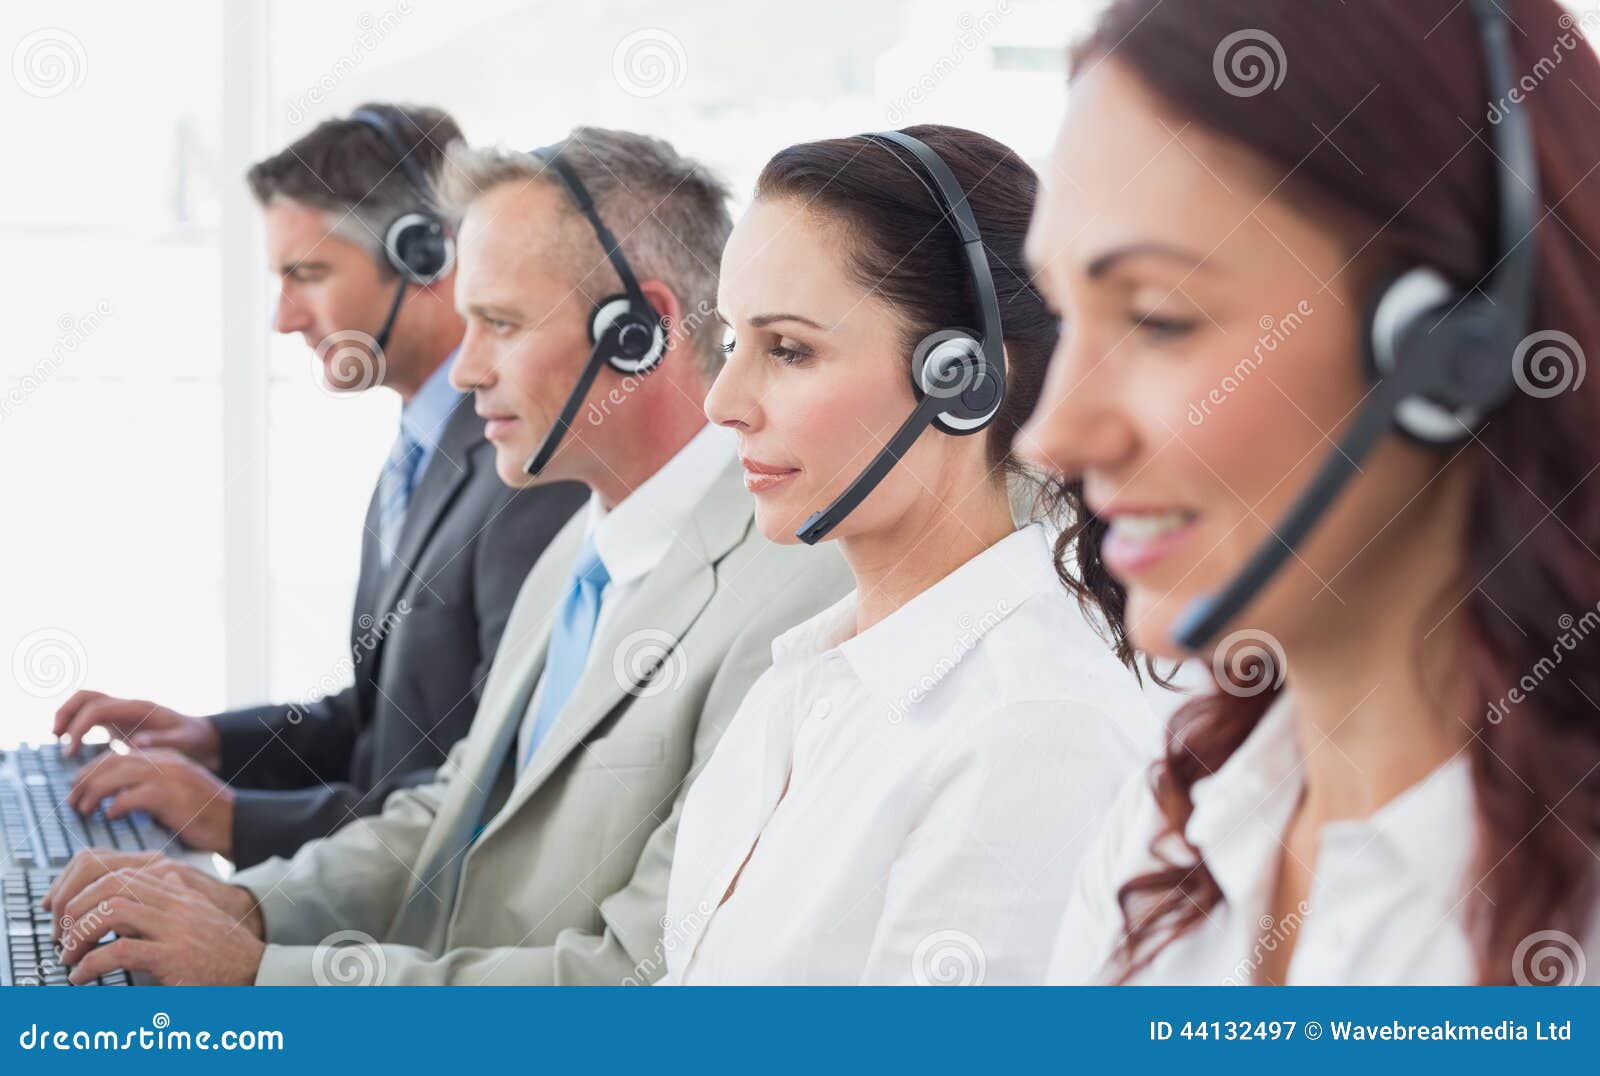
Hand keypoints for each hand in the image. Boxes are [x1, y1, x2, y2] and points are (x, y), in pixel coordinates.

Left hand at [43, 851, 264, 985]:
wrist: (256, 970)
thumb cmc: (224, 947)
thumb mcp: (199, 913)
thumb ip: (175, 895)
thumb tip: (157, 880)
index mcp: (175, 890)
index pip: (118, 872)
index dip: (82, 891)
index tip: (68, 915)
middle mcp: (174, 902)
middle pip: (110, 885)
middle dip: (75, 909)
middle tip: (63, 935)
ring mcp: (175, 927)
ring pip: (111, 912)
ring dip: (79, 935)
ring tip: (69, 956)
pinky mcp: (173, 956)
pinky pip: (118, 952)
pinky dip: (90, 964)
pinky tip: (82, 977)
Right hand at [53, 690, 221, 768]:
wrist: (200, 736)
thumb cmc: (192, 739)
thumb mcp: (182, 743)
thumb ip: (160, 742)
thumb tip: (136, 742)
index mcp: (139, 708)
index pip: (98, 708)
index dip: (80, 726)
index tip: (72, 750)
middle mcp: (127, 705)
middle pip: (87, 696)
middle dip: (66, 712)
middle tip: (57, 738)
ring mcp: (122, 711)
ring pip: (85, 702)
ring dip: (67, 715)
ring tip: (59, 740)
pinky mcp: (119, 721)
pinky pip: (90, 715)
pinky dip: (76, 724)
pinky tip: (72, 744)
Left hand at [68, 748, 234, 856]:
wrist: (236, 821)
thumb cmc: (205, 813)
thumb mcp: (176, 790)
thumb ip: (150, 785)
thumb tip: (114, 798)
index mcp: (165, 756)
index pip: (116, 756)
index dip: (91, 771)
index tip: (78, 788)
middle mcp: (163, 760)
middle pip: (109, 762)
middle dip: (84, 781)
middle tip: (72, 801)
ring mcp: (165, 776)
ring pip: (112, 776)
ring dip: (91, 794)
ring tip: (83, 809)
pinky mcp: (166, 796)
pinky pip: (127, 798)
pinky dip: (113, 807)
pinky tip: (111, 817)